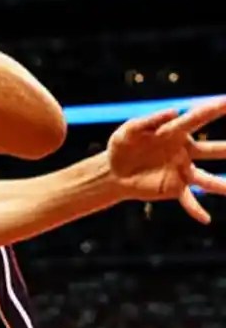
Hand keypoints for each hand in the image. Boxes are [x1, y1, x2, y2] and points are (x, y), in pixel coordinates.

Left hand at [105, 97, 225, 222]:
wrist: (113, 171)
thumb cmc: (122, 145)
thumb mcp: (130, 130)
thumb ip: (150, 120)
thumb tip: (174, 110)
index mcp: (175, 132)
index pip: (198, 119)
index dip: (214, 109)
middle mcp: (185, 151)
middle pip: (213, 150)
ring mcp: (181, 170)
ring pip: (206, 178)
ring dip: (221, 185)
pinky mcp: (173, 187)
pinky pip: (188, 199)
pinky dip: (196, 209)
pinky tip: (206, 219)